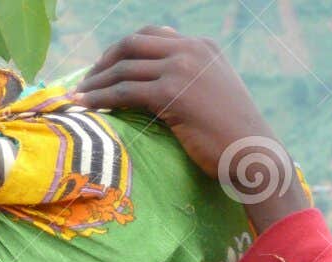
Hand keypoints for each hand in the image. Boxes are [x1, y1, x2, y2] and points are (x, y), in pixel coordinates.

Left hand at [73, 27, 312, 233]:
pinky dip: (100, 98)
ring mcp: (181, 68)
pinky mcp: (172, 92)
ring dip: (95, 82)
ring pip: (123, 67)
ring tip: (76, 97)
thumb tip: (159, 93)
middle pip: (131, 44)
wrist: (255, 155)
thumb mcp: (215, 97)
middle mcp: (191, 49)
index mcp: (202, 46)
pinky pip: (125, 90)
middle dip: (103, 61)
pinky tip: (85, 107)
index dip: (123, 50)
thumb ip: (192, 83)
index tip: (107, 68)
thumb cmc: (237, 140)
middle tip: (86, 83)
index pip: (152, 36)